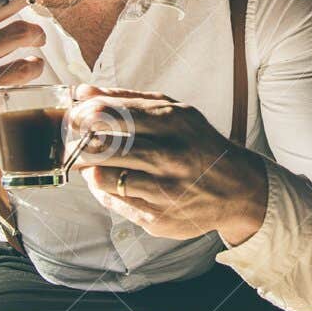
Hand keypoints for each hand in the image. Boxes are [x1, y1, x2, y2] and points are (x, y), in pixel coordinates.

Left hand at [65, 85, 268, 245]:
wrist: (235, 188)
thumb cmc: (197, 143)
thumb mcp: (172, 111)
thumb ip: (126, 99)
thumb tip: (83, 92)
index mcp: (171, 122)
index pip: (110, 114)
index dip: (83, 116)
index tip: (76, 117)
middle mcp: (167, 156)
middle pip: (101, 147)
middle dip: (79, 143)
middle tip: (76, 141)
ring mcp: (162, 190)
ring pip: (102, 178)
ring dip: (89, 168)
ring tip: (93, 162)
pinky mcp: (157, 218)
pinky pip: (113, 201)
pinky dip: (104, 189)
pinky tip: (112, 181)